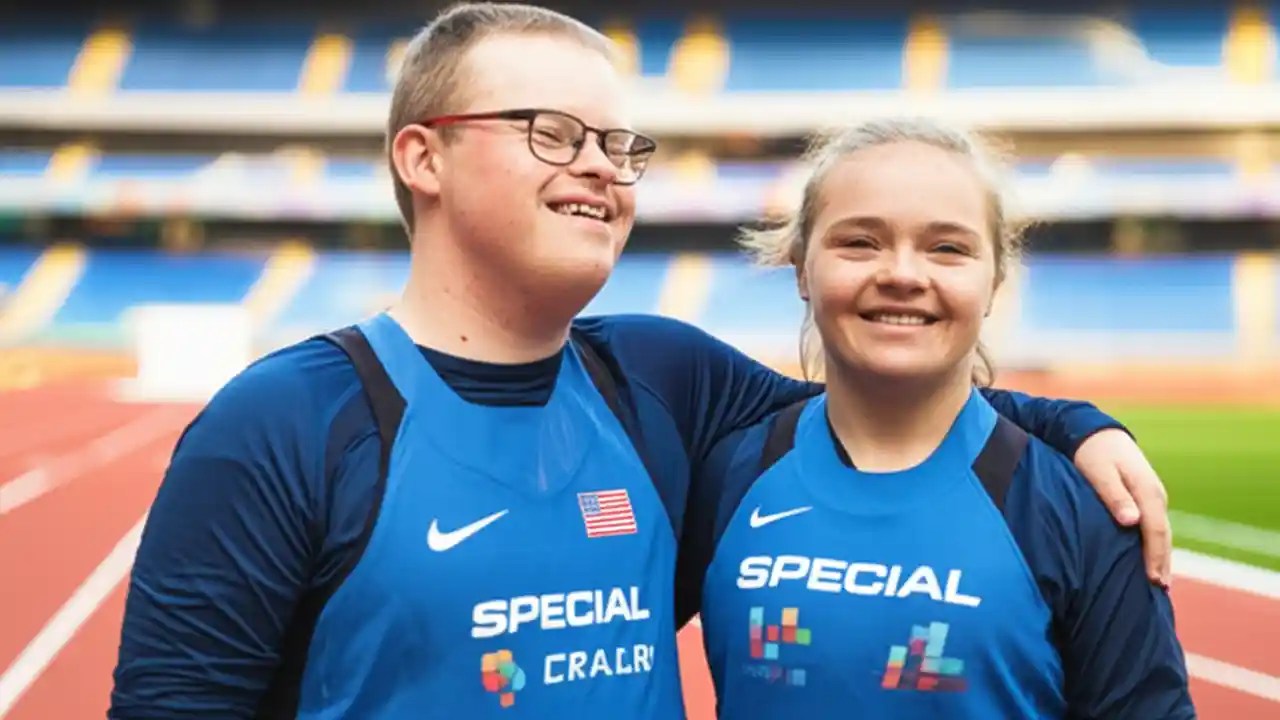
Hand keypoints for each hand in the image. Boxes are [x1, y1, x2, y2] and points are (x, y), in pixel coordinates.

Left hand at [1073, 428, 1171, 586]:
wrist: (1096, 431)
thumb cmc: (1092, 453)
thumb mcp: (1099, 472)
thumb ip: (1114, 496)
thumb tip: (1131, 521)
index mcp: (1147, 490)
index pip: (1155, 530)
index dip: (1154, 556)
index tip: (1153, 580)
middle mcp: (1155, 495)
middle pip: (1163, 535)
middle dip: (1162, 562)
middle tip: (1160, 589)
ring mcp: (1152, 497)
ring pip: (1160, 532)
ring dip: (1161, 556)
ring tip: (1159, 582)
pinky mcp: (1144, 498)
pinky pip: (1153, 526)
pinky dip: (1154, 544)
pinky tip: (1151, 559)